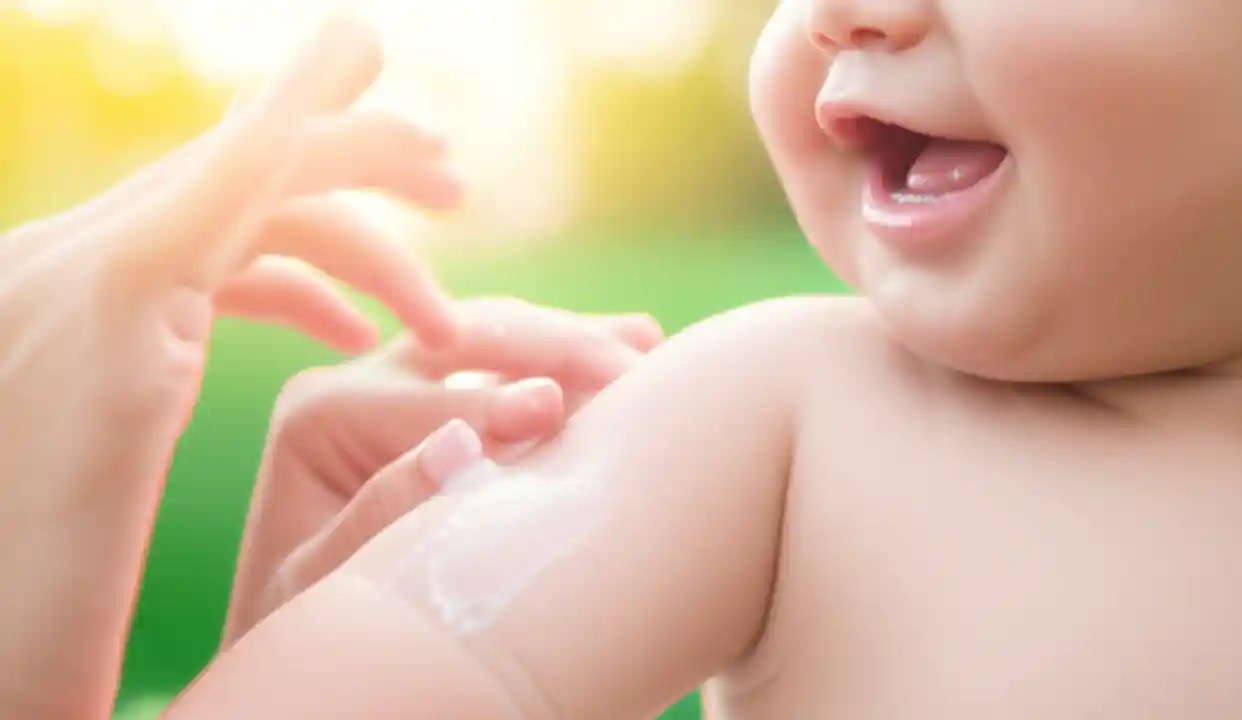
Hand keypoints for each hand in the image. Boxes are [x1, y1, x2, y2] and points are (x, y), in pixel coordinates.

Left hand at [0, 16, 459, 716]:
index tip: (365, 35)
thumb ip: (282, 481)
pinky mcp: (70, 322)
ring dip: (332, 241)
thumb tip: (408, 376)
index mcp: (104, 317)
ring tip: (424, 304)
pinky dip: (275, 276)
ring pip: (222, 221)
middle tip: (455, 184)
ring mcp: (62, 290)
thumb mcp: (141, 562)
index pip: (233, 177)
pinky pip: (186, 264)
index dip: (313, 106)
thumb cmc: (19, 628)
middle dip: (360, 169)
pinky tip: (337, 323)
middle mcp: (69, 274)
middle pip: (240, 180)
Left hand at [222, 298, 661, 644]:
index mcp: (319, 415)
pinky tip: (637, 340)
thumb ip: (381, 514)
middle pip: (470, 336)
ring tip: (647, 346)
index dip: (490, 402)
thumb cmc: (310, 615)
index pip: (421, 397)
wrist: (307, 625)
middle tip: (632, 370)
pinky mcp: (453, 390)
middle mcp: (363, 377)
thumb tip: (461, 446)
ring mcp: (411, 375)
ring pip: (502, 333)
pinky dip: (576, 350)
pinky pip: (520, 356)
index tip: (553, 409)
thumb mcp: (324, 581)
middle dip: (555, 350)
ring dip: (576, 339)